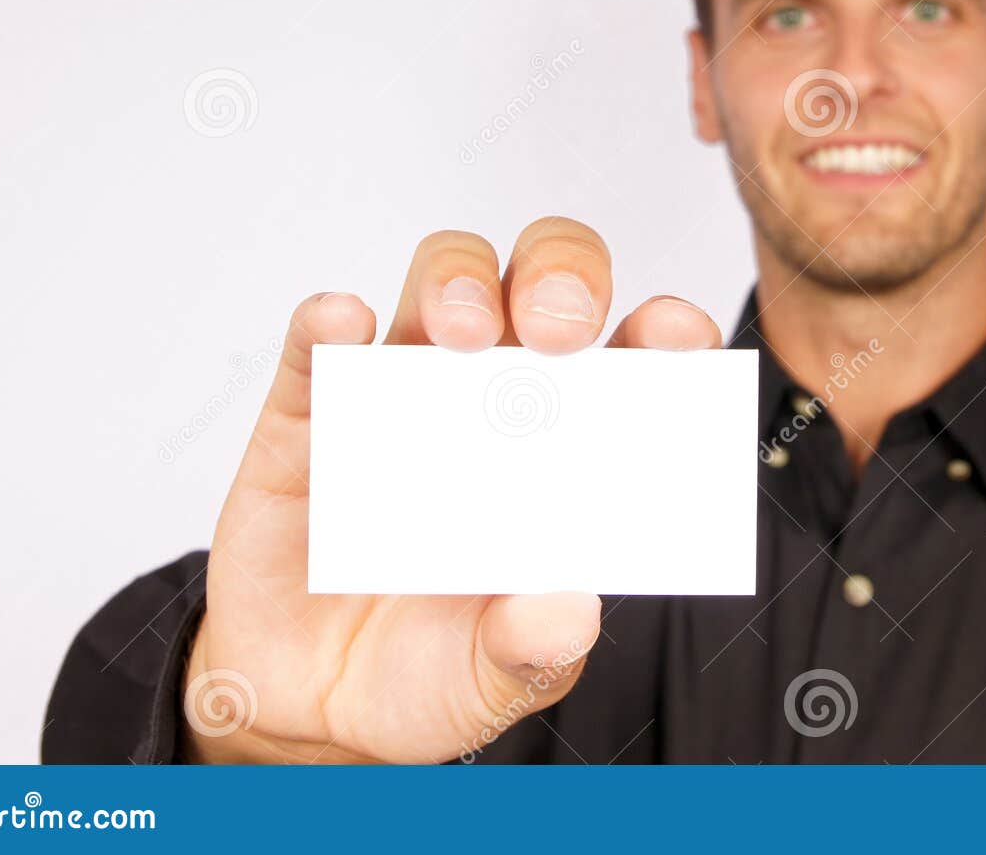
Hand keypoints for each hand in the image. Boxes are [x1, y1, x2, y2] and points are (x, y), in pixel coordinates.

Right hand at [181, 218, 720, 762]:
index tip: (675, 335)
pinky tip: (343, 326)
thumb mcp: (498, 678)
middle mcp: (497, 400)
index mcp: (572, 449)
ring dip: (457, 284)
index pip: (634, 358)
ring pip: (441, 284)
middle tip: (559, 330)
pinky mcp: (310, 414)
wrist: (314, 706)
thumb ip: (534, 648)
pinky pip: (316, 345)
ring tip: (462, 333)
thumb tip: (567, 610)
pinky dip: (328, 323)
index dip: (663, 330)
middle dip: (562, 279)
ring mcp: (403, 395)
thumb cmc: (433, 669)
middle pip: (542, 286)